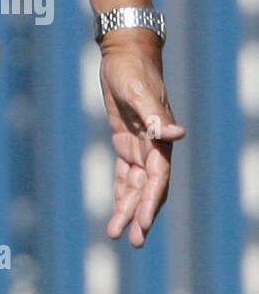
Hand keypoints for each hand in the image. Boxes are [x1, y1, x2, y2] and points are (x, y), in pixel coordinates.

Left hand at [98, 29, 184, 246]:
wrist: (126, 53)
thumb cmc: (132, 70)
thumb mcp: (138, 90)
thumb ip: (155, 115)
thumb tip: (177, 135)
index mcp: (159, 139)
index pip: (158, 178)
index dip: (151, 202)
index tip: (143, 223)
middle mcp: (153, 147)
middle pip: (148, 189)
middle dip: (140, 214)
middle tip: (131, 240)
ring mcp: (140, 146)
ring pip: (136, 186)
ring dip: (128, 209)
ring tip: (116, 234)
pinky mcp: (126, 141)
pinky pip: (125, 174)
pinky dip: (121, 192)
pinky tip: (116, 212)